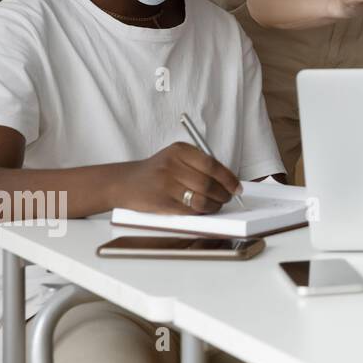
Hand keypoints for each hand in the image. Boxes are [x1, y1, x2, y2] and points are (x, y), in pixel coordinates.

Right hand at [114, 142, 242, 214]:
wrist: (125, 183)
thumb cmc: (157, 171)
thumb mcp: (176, 158)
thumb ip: (200, 165)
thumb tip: (229, 181)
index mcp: (180, 150)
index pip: (213, 165)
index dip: (229, 178)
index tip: (237, 187)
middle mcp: (172, 165)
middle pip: (208, 183)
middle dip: (223, 194)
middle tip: (228, 198)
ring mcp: (165, 184)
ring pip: (201, 199)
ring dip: (214, 205)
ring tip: (216, 205)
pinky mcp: (161, 202)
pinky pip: (189, 210)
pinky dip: (200, 212)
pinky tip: (202, 210)